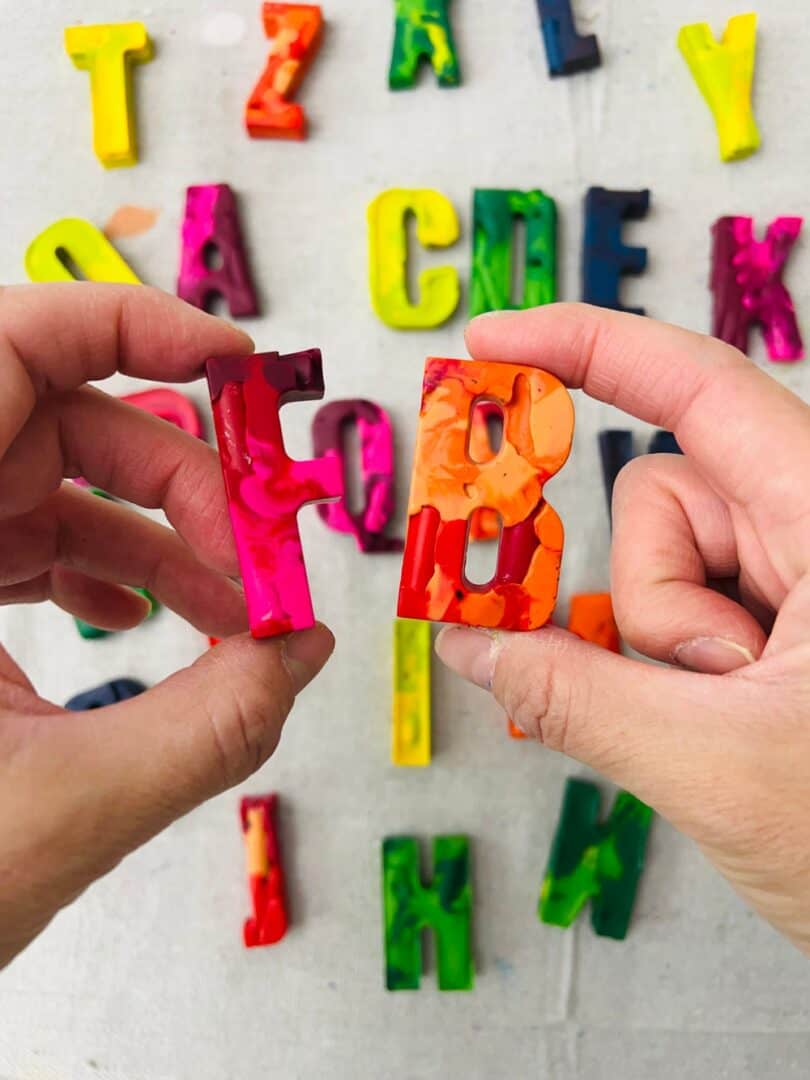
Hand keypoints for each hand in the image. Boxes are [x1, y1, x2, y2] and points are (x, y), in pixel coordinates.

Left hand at [0, 284, 333, 968]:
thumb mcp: (60, 811)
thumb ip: (212, 727)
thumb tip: (303, 650)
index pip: (9, 348)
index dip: (129, 326)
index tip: (233, 363)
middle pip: (61, 424)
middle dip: (183, 481)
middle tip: (260, 553)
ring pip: (56, 486)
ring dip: (160, 538)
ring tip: (231, 611)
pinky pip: (29, 538)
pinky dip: (105, 568)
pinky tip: (142, 620)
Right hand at [436, 303, 809, 954]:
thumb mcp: (717, 768)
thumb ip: (576, 700)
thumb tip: (466, 647)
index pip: (698, 388)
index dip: (585, 346)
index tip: (487, 341)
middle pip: (664, 501)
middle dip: (654, 601)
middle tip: (699, 688)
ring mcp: (800, 580)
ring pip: (666, 566)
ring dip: (669, 650)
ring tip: (736, 723)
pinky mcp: (784, 624)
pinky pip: (680, 611)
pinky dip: (671, 665)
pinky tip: (726, 723)